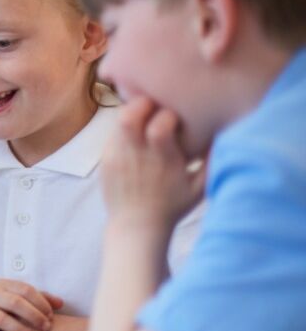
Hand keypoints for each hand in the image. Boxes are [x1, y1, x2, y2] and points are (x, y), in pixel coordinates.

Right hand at [0, 280, 62, 330]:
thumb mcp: (16, 299)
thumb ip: (38, 299)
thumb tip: (61, 303)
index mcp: (3, 285)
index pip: (25, 289)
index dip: (40, 302)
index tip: (51, 316)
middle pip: (14, 302)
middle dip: (33, 316)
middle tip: (46, 329)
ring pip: (1, 319)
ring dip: (20, 330)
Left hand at [102, 97, 205, 230]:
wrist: (136, 227)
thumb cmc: (172, 207)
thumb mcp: (200, 188)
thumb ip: (213, 162)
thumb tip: (225, 135)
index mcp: (162, 161)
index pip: (159, 126)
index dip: (168, 115)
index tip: (176, 117)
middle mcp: (137, 157)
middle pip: (130, 116)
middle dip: (144, 103)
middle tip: (156, 105)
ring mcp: (118, 158)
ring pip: (118, 122)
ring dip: (133, 113)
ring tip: (146, 115)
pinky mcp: (105, 161)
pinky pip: (112, 134)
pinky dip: (124, 128)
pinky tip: (135, 133)